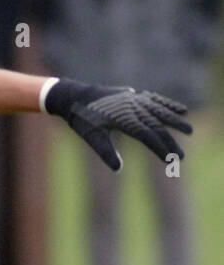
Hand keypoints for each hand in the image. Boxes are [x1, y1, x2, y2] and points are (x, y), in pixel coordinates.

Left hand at [44, 79, 190, 171]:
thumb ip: (105, 152)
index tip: (170, 160)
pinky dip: (168, 105)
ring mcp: (135, 100)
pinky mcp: (134, 96)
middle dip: (170, 142)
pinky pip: (155, 100)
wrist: (75, 96)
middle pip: (157, 126)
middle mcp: (133, 108)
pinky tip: (181, 109)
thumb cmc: (82, 119)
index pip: (147, 136)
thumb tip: (118, 169)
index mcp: (124, 119)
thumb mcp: (91, 137)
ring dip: (175, 121)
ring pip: (160, 111)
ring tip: (189, 130)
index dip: (160, 149)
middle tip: (182, 157)